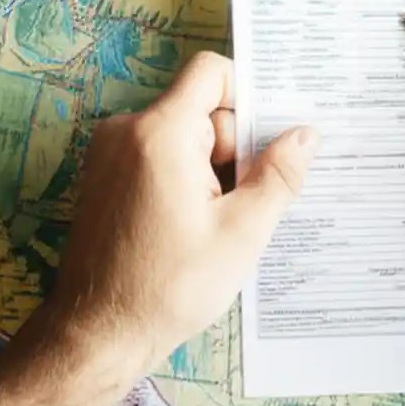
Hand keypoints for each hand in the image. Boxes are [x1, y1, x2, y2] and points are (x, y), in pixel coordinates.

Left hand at [46, 51, 317, 363]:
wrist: (98, 333)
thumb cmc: (168, 287)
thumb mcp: (241, 233)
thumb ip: (278, 176)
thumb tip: (306, 134)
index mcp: (160, 133)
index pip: (211, 72)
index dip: (246, 98)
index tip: (265, 144)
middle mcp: (127, 131)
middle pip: (201, 112)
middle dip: (232, 151)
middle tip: (239, 207)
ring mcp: (110, 155)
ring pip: (183, 140)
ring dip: (210, 173)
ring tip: (213, 227)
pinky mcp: (105, 179)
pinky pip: (159, 160)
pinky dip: (184, 184)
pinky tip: (193, 231)